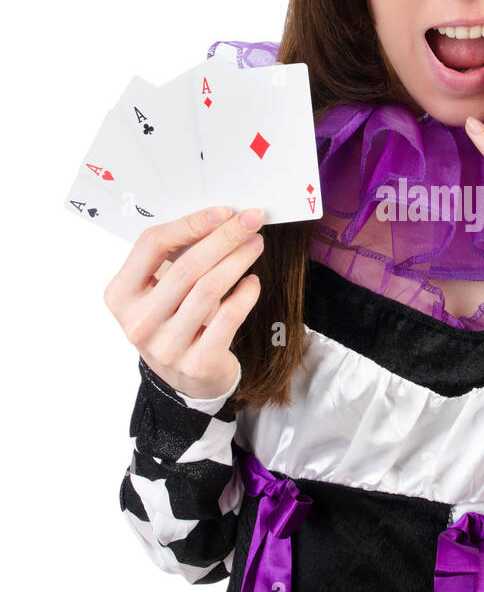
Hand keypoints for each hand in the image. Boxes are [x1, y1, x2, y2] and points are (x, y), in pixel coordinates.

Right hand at [103, 206, 264, 398]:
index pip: (152, 244)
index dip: (190, 223)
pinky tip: (252, 282)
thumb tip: (219, 217)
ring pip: (209, 289)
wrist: (184, 380)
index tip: (223, 212)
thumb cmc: (173, 320)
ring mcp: (165, 346)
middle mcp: (138, 322)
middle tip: (251, 220)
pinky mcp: (197, 363)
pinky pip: (228, 317)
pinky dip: (245, 294)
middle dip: (224, 237)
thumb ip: (175, 256)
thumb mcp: (159, 289)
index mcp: (120, 295)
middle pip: (186, 266)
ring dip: (238, 260)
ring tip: (255, 244)